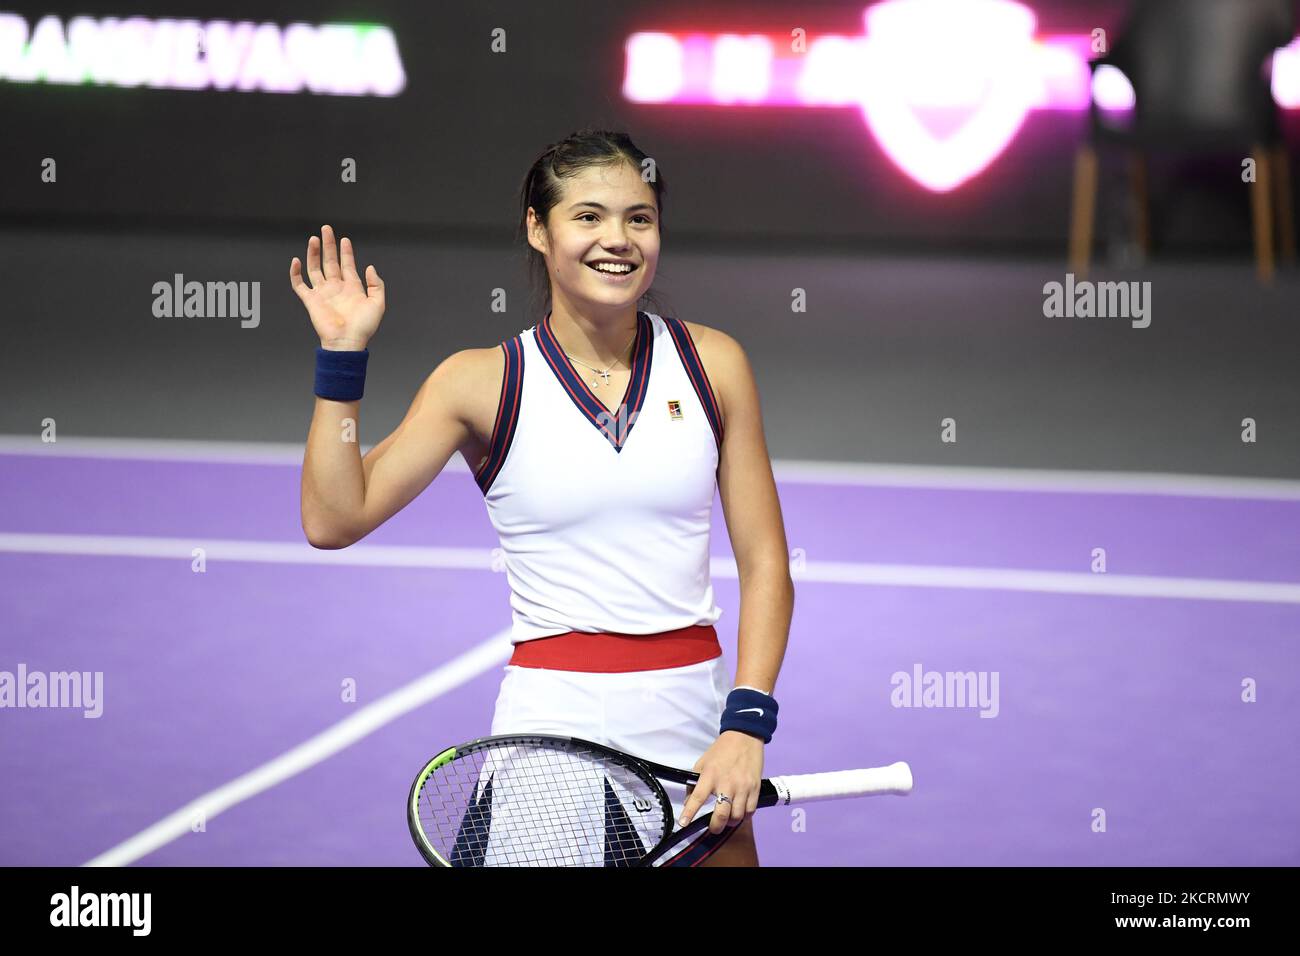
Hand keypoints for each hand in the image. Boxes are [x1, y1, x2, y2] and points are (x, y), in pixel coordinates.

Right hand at [289, 224, 385, 349]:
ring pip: (315, 268)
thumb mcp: (378, 303)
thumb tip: (369, 267)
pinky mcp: (310, 300)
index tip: (345, 239)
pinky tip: (296, 260)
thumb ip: (377, 284)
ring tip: (314, 239)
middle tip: (326, 229)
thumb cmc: (364, 327)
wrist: (347, 342)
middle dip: (329, 245)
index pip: (347, 264)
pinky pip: (299, 284)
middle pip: (330, 261)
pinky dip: (295, 272)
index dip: (346, 251)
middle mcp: (336, 288)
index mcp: (352, 288)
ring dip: (314, 253)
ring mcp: (322, 293)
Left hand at [678, 731, 763, 833]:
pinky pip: (750, 811)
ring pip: (737, 816)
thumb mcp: (702, 763)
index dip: (689, 813)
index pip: (697, 797)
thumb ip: (694, 783)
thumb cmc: (721, 750)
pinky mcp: (755, 788)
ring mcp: (743, 787)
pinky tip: (739, 813)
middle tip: (713, 828)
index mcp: (710, 775)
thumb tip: (689, 803)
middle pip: (721, 814)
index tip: (683, 823)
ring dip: (730, 822)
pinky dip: (744, 816)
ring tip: (727, 820)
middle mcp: (726, 783)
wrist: (744, 737)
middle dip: (715, 827)